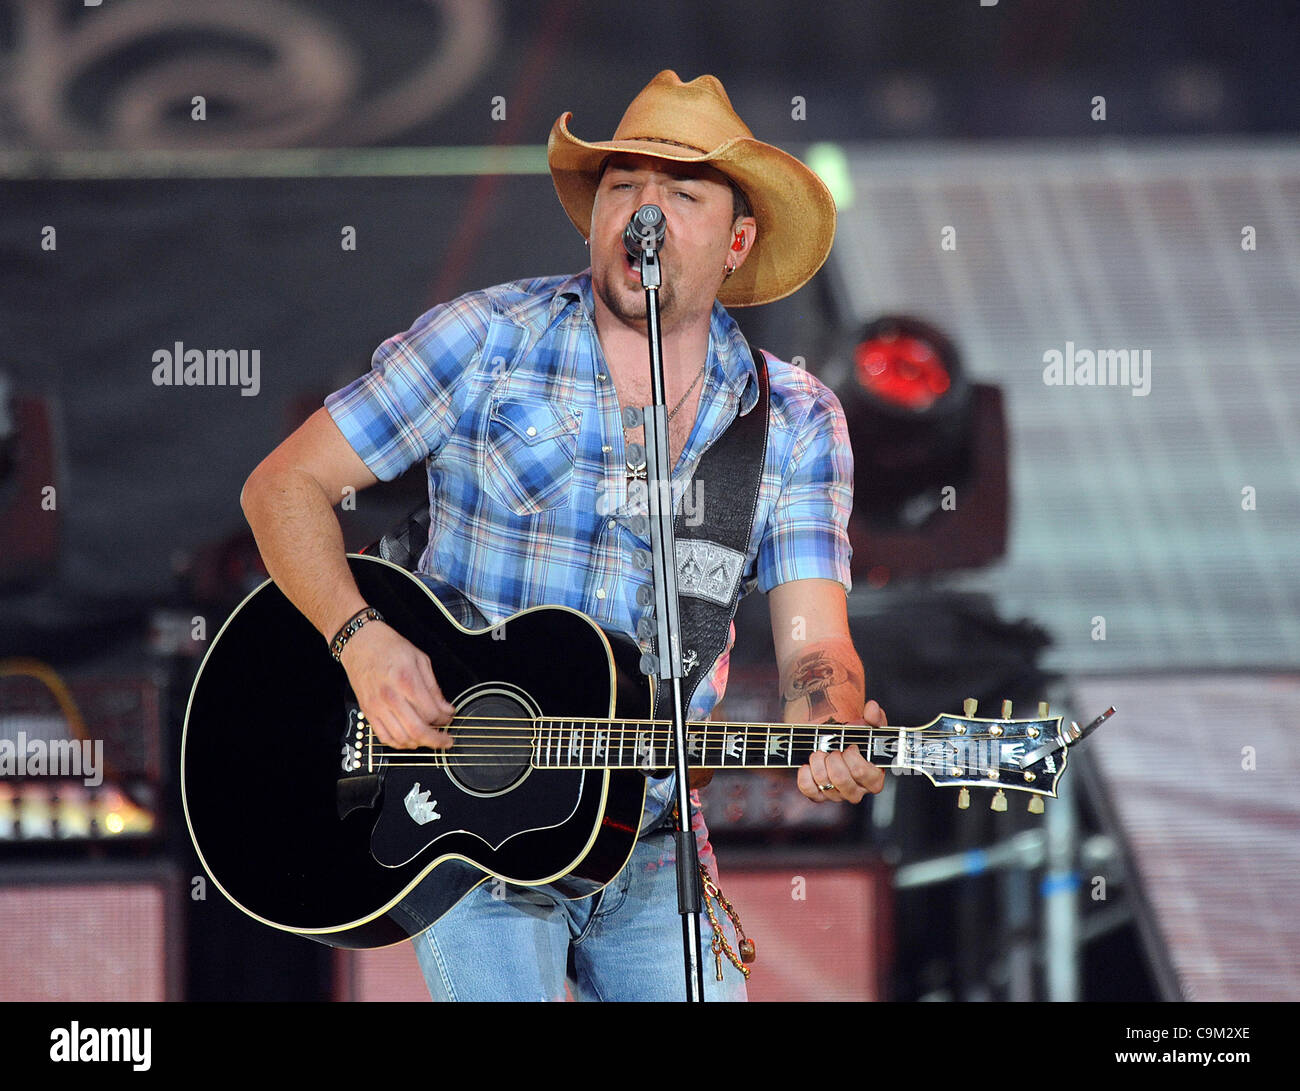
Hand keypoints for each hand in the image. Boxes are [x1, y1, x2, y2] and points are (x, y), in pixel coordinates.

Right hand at [338, 621, 454, 749]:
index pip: (431, 712)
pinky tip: (409, 739)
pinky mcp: (368, 712)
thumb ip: (433, 687)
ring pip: (401, 738)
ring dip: (418, 744)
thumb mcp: (420, 659)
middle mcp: (391, 697)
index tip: (449, 717)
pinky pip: (384, 737)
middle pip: (417, 730)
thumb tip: (445, 708)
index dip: (445, 719)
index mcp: (407, 681)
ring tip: (428, 739)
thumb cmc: (389, 647)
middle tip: (445, 740)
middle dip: (436, 740)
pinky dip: (398, 743)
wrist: (360, 643)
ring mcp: (377, 706)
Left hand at [796, 699, 887, 803]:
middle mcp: (857, 791)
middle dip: (833, 758)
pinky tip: (808, 764)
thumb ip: (875, 718)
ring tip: (820, 753)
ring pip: (824, 783)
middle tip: (833, 749)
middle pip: (841, 779)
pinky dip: (805, 774)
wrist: (835, 745)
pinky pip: (808, 789)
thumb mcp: (868, 728)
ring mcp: (837, 795)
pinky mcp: (819, 795)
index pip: (862, 773)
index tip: (850, 746)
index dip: (852, 757)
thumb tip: (872, 708)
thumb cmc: (856, 740)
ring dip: (818, 762)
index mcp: (873, 779)